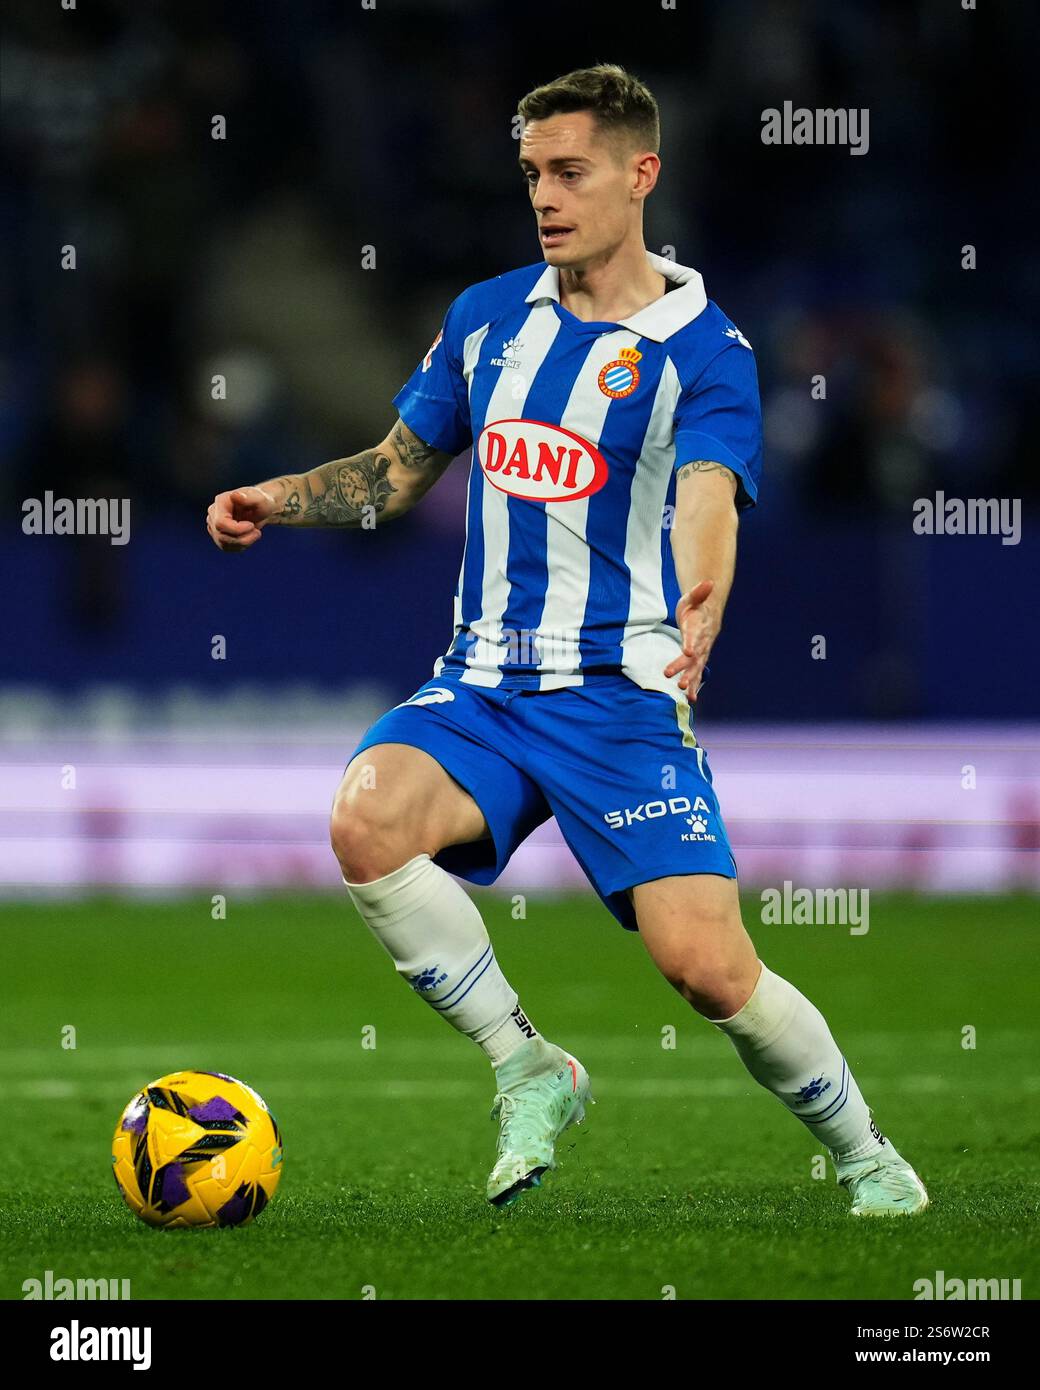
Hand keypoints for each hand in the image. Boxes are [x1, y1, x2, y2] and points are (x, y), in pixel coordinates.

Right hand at [206, 486, 277, 551]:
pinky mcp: (218, 535)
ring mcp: (214, 525)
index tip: (252, 526)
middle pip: (221, 535)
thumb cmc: (262, 503)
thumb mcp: (261, 499)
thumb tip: (235, 495)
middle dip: (242, 538)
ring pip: (223, 543)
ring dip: (243, 542)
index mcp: (220, 502)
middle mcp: (213, 513)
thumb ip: (250, 497)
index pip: (220, 523)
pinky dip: (241, 546)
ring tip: (255, 533)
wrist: (260, 509)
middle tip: (258, 532)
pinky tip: (249, 537)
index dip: (236, 529)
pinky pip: (226, 547)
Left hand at [663, 579, 717, 700]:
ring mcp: (702, 653)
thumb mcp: (693, 597)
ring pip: (697, 669)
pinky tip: (691, 698)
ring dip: (691, 681)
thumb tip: (709, 581)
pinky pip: (697, 674)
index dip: (692, 644)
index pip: (696, 637)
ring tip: (685, 692)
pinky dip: (695, 685)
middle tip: (680, 682)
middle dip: (688, 670)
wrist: (707, 615)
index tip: (688, 652)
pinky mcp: (698, 659)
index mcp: (700, 628)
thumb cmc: (696, 606)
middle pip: (695, 659)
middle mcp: (703, 644)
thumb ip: (699, 592)